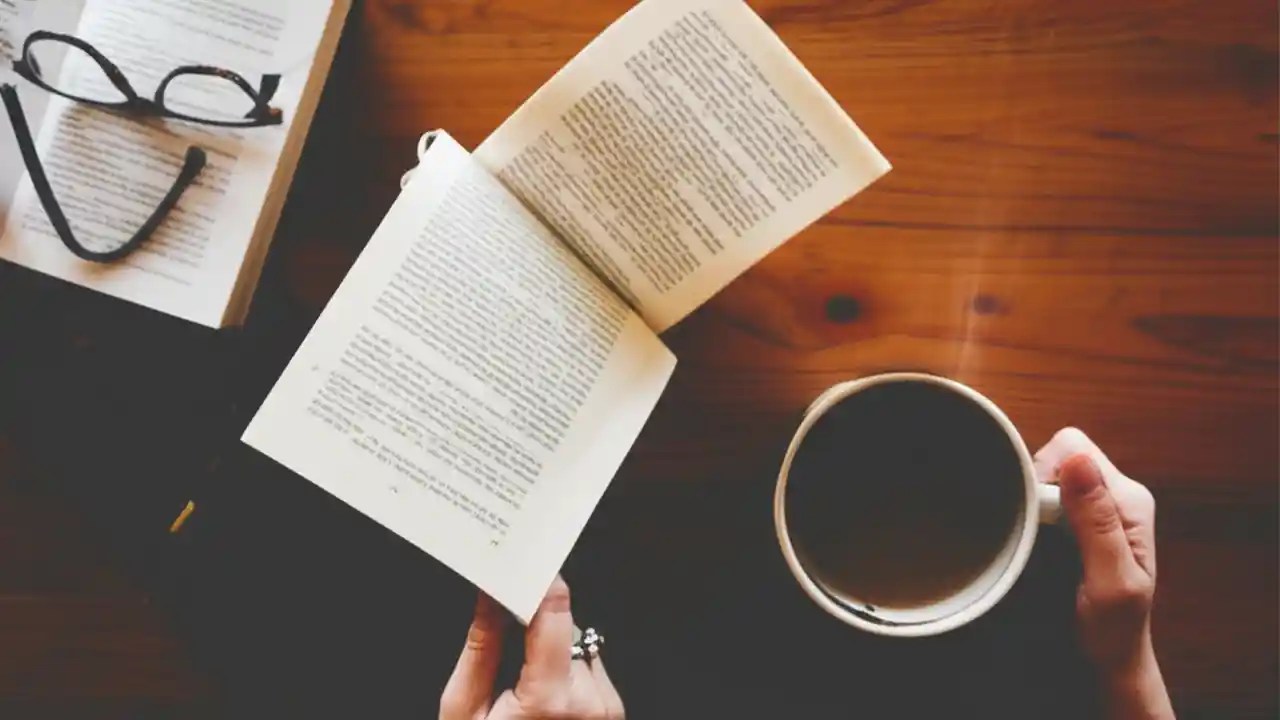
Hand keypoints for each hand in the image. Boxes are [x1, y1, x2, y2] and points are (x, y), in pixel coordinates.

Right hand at [439, 576, 624, 719]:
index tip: (524, 558)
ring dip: (552, 653)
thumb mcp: (465, 709)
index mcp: (550, 701)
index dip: (539, 580)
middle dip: (532, 629)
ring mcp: (607, 711)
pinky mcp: (614, 713)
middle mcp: (590, 704)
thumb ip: (482, 646)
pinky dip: (567, 672)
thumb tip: (490, 593)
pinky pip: (589, 668)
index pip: (554, 613)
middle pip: (562, 628)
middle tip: (505, 656)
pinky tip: (543, 702)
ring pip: (578, 646)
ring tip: (522, 692)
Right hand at [1035, 428, 1174, 719]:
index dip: (1044, 474)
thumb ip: (1097, 520)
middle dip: (1036, 487)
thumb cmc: (1112, 628)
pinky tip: (1037, 539)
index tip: (1037, 516)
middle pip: (1059, 455)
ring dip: (1034, 501)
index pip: (1074, 448)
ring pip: (1049, 473)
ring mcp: (1099, 504)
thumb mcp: (1110, 580)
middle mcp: (1118, 493)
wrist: (1112, 656)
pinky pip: (1047, 493)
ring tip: (1037, 540)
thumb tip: (1077, 460)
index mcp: (1131, 500)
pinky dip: (1033, 510)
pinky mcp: (1080, 517)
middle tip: (1036, 533)